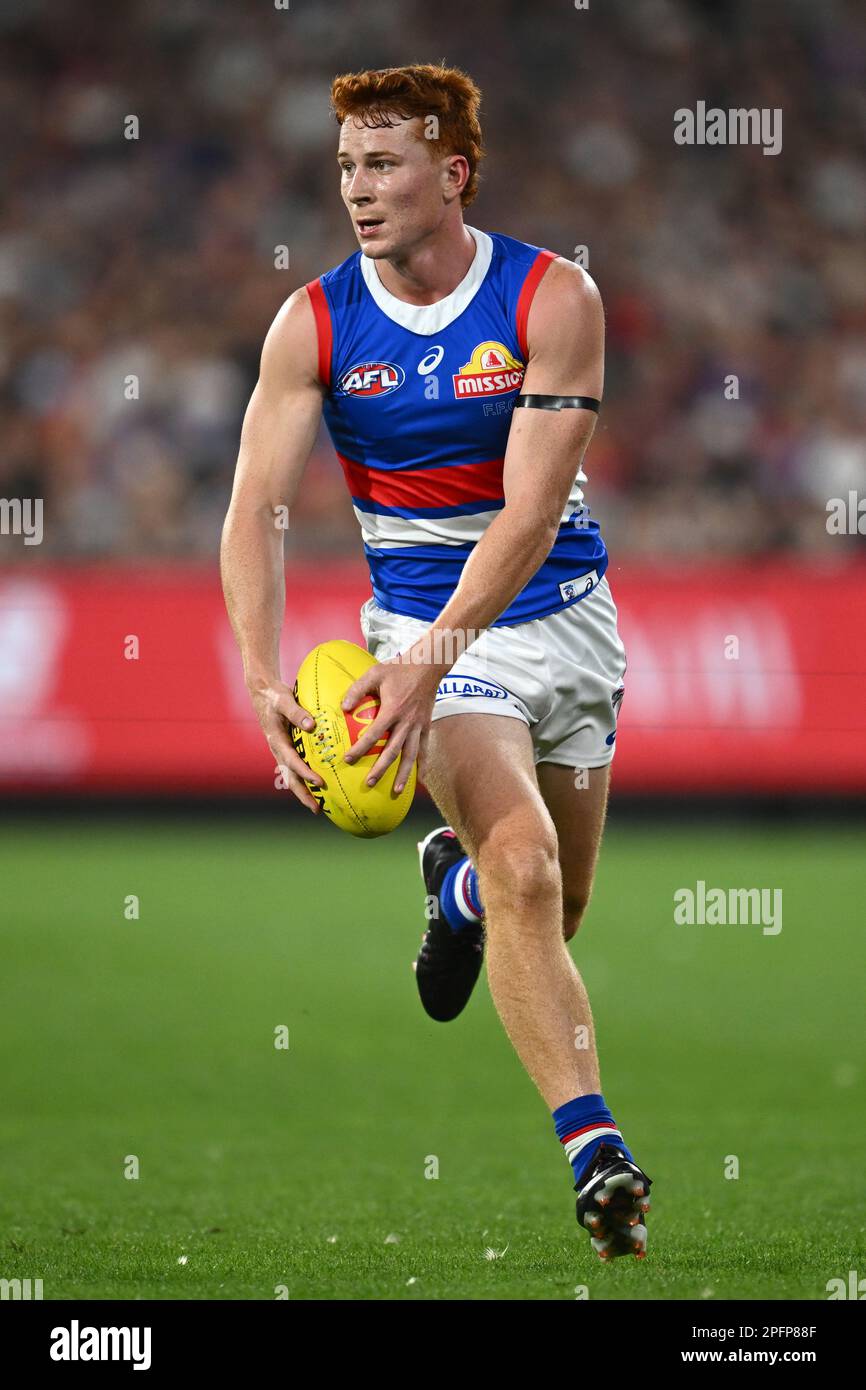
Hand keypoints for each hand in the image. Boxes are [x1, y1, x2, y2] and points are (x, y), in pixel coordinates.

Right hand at [248, 678, 325, 813]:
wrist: (263, 693)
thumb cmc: (275, 696)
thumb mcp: (284, 700)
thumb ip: (297, 713)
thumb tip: (312, 725)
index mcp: (277, 741)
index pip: (292, 761)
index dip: (305, 773)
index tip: (319, 782)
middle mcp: (278, 750)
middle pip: (290, 778)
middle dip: (303, 795)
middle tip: (317, 809)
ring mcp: (281, 751)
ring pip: (292, 777)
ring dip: (304, 791)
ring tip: (319, 806)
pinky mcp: (286, 749)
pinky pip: (295, 769)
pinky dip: (304, 779)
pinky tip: (318, 786)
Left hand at [340, 657, 438, 793]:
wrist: (428, 665)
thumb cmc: (399, 668)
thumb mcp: (374, 673)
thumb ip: (357, 690)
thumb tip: (343, 707)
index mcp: (392, 710)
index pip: (373, 735)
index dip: (360, 749)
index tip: (347, 760)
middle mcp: (406, 722)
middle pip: (393, 751)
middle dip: (380, 769)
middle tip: (369, 783)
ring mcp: (418, 725)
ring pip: (411, 755)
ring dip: (404, 774)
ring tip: (397, 791)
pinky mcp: (427, 726)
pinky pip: (424, 748)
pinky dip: (423, 763)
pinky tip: (420, 778)